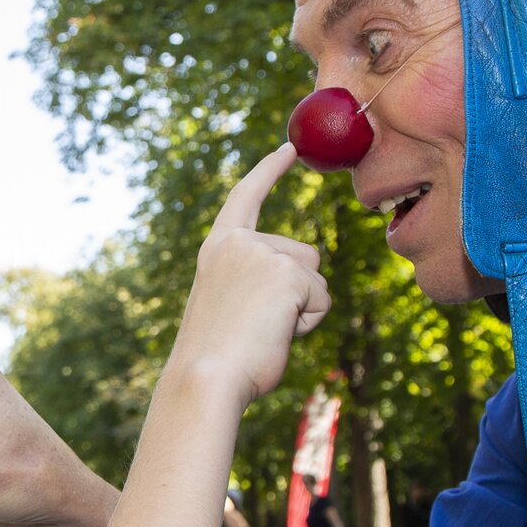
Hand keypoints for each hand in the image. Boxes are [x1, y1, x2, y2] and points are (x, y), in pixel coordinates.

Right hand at [167, 143, 330, 404]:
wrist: (205, 379)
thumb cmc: (217, 357)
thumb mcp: (230, 304)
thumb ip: (257, 281)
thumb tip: (305, 288)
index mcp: (219, 247)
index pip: (246, 196)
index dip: (269, 171)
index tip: (290, 147)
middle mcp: (241, 242)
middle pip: (304, 254)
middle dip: (298, 292)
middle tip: (258, 325)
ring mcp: (265, 255)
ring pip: (316, 277)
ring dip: (303, 309)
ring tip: (265, 330)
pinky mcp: (288, 275)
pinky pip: (322, 298)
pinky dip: (307, 323)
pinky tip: (276, 334)